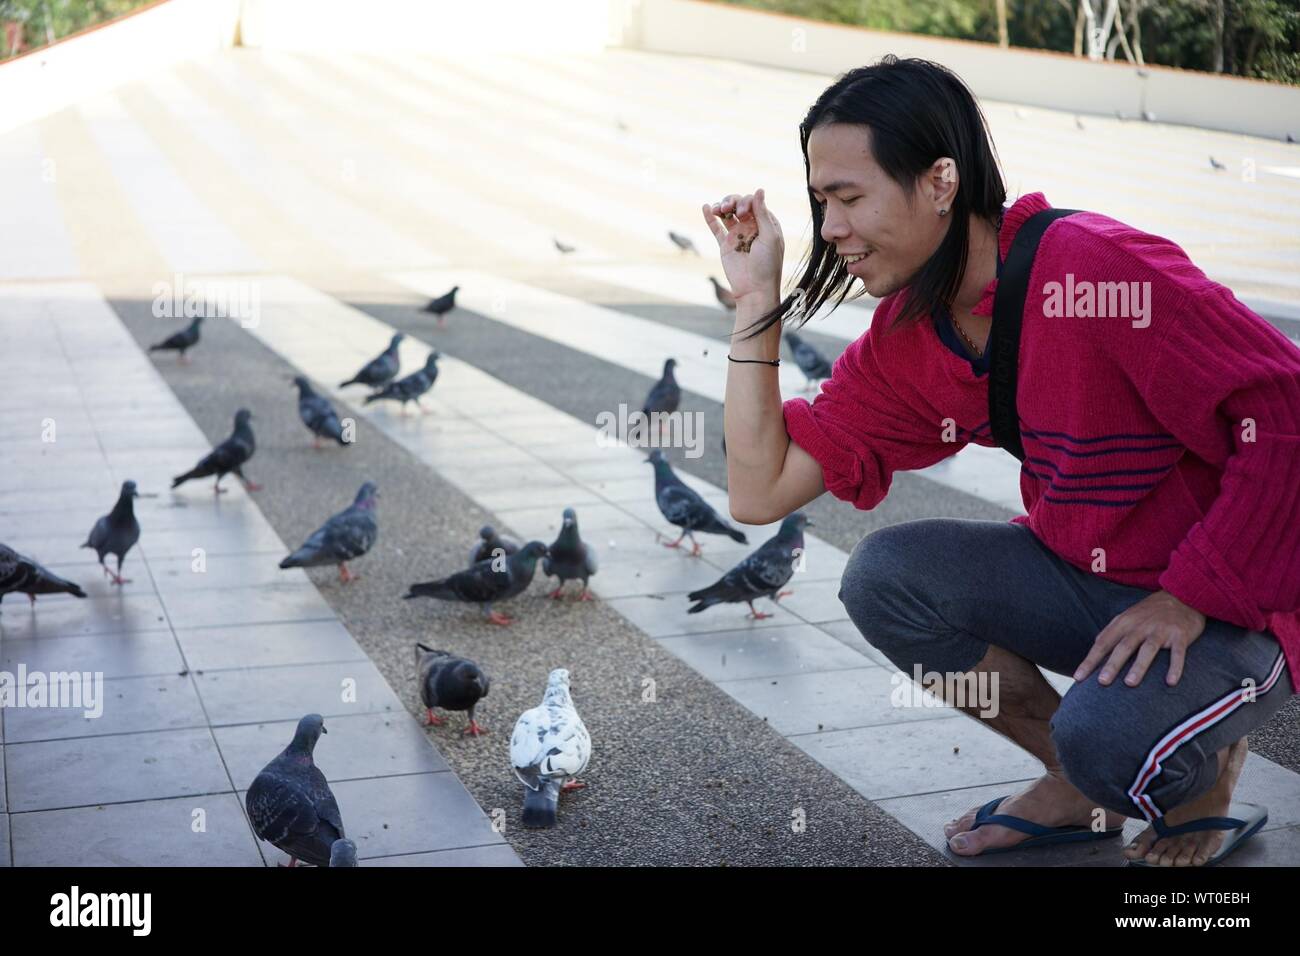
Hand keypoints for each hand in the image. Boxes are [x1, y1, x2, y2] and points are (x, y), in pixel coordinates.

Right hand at [702, 188, 784, 302]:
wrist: (754, 289)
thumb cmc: (767, 264)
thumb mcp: (769, 236)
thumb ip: (762, 213)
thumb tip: (759, 190)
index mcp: (766, 223)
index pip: (754, 203)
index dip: (747, 202)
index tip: (743, 214)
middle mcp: (752, 227)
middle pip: (739, 205)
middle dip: (733, 202)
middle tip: (729, 210)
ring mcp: (737, 235)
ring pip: (727, 214)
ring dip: (722, 206)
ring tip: (718, 209)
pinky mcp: (725, 245)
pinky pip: (716, 228)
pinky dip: (710, 218)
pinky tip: (706, 207)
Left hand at [1073, 590, 1206, 686]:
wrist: (1182, 594)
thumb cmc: (1150, 612)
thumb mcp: (1127, 616)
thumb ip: (1112, 631)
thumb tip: (1095, 645)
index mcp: (1124, 622)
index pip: (1103, 643)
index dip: (1090, 660)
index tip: (1078, 677)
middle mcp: (1140, 626)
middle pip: (1123, 646)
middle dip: (1112, 664)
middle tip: (1102, 682)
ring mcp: (1161, 630)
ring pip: (1148, 649)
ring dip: (1139, 666)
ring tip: (1130, 683)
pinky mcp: (1180, 635)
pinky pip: (1177, 653)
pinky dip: (1175, 667)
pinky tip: (1170, 682)